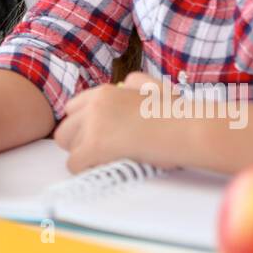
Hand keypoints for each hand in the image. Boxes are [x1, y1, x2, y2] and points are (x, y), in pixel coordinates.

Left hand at [54, 72, 171, 172]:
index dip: (82, 126)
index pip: (72, 109)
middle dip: (77, 143)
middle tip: (98, 153)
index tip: (96, 137)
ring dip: (83, 156)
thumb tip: (128, 83)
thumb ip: (135, 83)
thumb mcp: (153, 87)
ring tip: (105, 162)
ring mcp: (93, 124)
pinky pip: (74, 164)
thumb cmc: (177, 113)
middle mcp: (94, 105)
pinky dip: (86, 170)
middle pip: (64, 128)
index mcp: (105, 92)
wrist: (187, 129)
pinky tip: (105, 169)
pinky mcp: (96, 145)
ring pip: (67, 146)